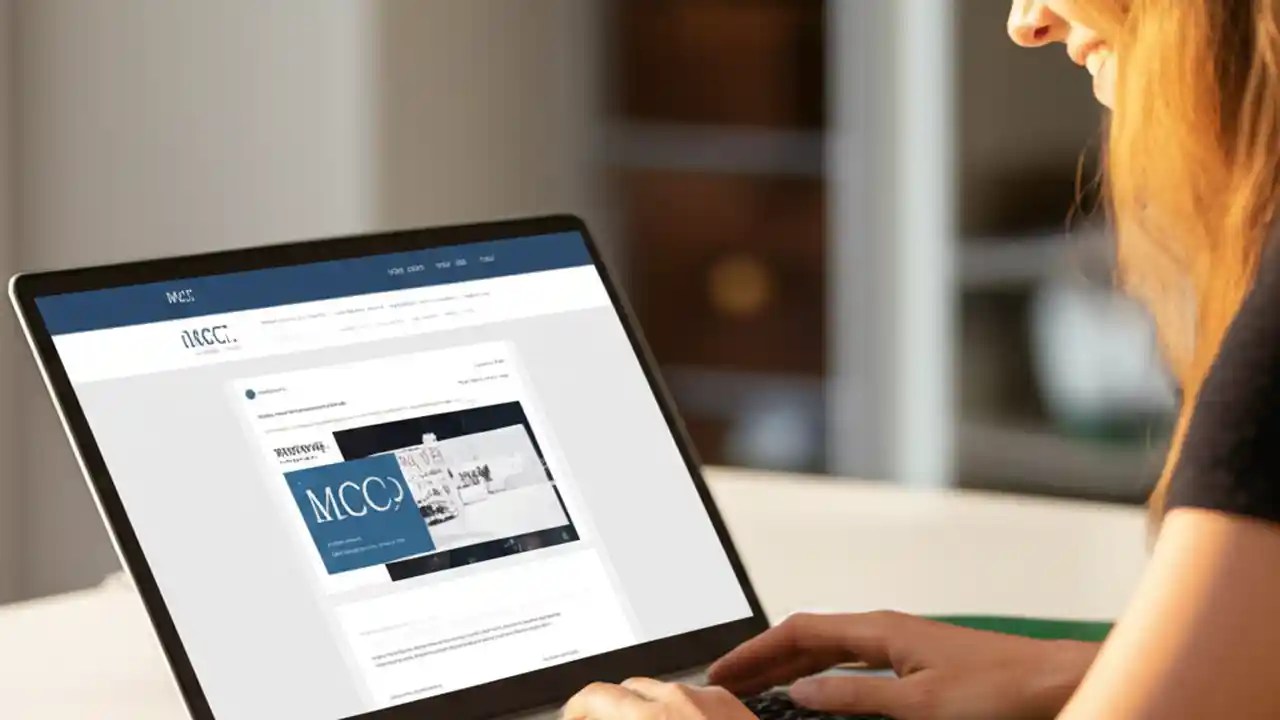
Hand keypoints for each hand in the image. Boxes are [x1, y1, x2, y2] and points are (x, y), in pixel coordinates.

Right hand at [563, 677, 754, 719]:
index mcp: (649, 719)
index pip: (594, 697)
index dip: (577, 712)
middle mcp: (677, 700)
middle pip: (624, 690)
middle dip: (610, 712)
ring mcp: (708, 698)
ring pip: (659, 692)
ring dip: (644, 711)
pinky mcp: (731, 704)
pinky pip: (692, 697)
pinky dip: (677, 712)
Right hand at [708, 611, 1099, 719]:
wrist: (1051, 681)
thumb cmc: (996, 690)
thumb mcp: (918, 705)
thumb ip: (854, 698)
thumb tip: (800, 691)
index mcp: (879, 630)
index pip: (798, 631)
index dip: (755, 650)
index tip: (722, 670)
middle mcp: (884, 629)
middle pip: (807, 637)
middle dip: (763, 658)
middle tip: (727, 683)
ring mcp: (899, 642)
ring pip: (828, 649)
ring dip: (789, 666)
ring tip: (758, 688)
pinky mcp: (914, 660)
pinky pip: (851, 662)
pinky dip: (821, 673)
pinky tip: (815, 690)